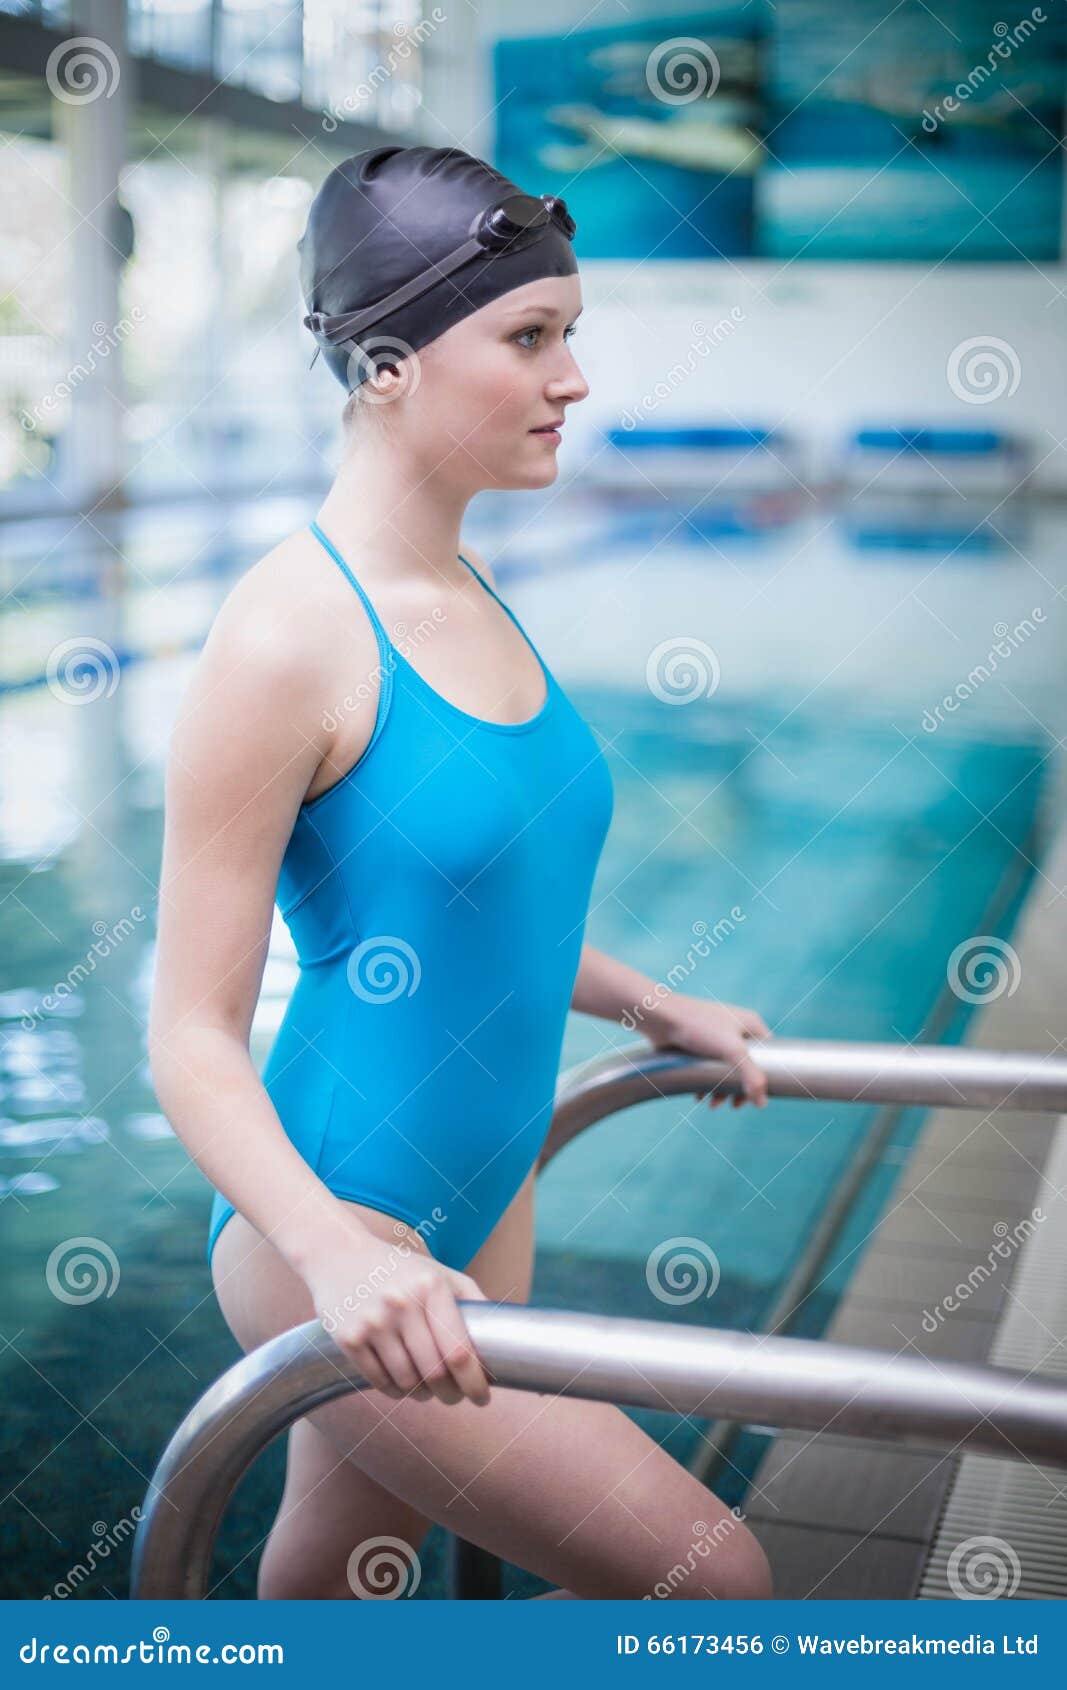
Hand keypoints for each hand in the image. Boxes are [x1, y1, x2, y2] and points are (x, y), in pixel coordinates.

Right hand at [302, 1211, 491, 1406]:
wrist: (339, 1253)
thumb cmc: (400, 1268)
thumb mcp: (440, 1273)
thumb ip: (473, 1301)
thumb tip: (504, 1337)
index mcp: (430, 1287)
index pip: (460, 1351)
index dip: (475, 1382)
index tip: (483, 1396)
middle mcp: (401, 1304)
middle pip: (435, 1373)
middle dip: (452, 1394)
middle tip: (456, 1396)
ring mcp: (372, 1323)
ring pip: (407, 1382)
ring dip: (423, 1394)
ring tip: (429, 1389)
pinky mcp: (349, 1339)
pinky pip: (380, 1382)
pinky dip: (397, 1391)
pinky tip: (404, 1384)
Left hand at [646, 994, 771, 1110]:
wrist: (660, 1016)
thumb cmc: (698, 1027)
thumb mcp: (733, 1052)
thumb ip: (752, 1077)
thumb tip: (762, 1103)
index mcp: (750, 1024)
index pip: (769, 1054)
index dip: (765, 1077)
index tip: (756, 1096)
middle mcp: (735, 1027)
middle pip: (746, 1065)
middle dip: (738, 1088)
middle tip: (733, 1105)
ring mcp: (716, 1035)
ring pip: (725, 1069)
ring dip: (721, 1089)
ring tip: (712, 1104)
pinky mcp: (698, 1043)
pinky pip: (707, 1067)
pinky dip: (705, 1082)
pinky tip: (698, 1095)